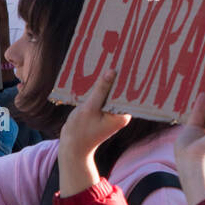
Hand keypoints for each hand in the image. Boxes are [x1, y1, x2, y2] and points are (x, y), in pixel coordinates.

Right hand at [58, 70, 130, 196]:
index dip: (130, 78)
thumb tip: (112, 72)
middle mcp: (121, 114)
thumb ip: (100, 90)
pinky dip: (101, 87)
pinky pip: (104, 96)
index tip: (132, 62)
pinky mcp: (104, 111)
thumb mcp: (89, 108)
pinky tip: (99, 74)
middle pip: (121, 91)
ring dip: (110, 81)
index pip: (129, 93)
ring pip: (112, 92)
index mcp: (122, 115)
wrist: (72, 147)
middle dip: (120, 77)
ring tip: (112, 60)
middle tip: (122, 56)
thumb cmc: (80, 131)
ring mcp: (112, 112)